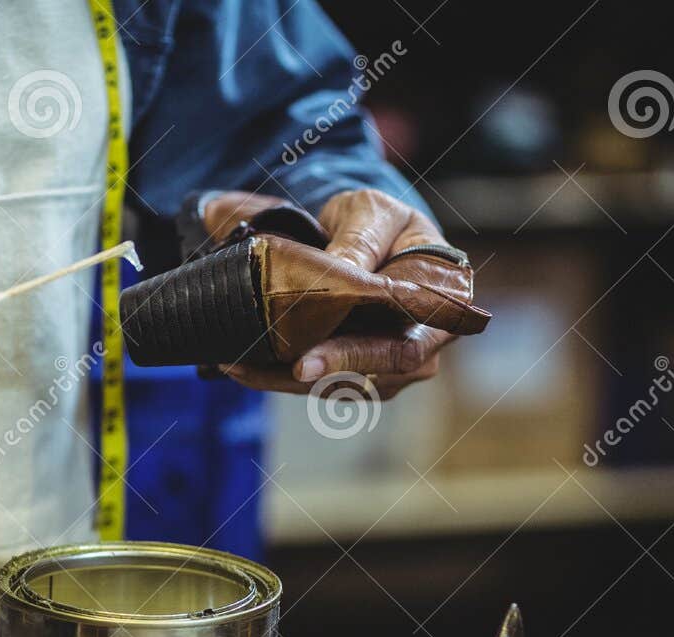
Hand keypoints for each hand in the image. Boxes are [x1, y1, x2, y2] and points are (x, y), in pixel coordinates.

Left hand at [219, 188, 459, 397]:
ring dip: (279, 379)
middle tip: (248, 367)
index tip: (303, 365)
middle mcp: (420, 352)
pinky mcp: (355, 378)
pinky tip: (240, 364)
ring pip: (333, 387)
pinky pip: (316, 385)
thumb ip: (360, 240)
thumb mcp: (373, 213)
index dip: (352, 359)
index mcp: (439, 311)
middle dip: (301, 376)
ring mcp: (387, 371)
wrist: (371, 239)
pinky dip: (276, 377)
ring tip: (233, 360)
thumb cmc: (382, 223)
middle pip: (363, 378)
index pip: (400, 349)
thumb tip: (338, 273)